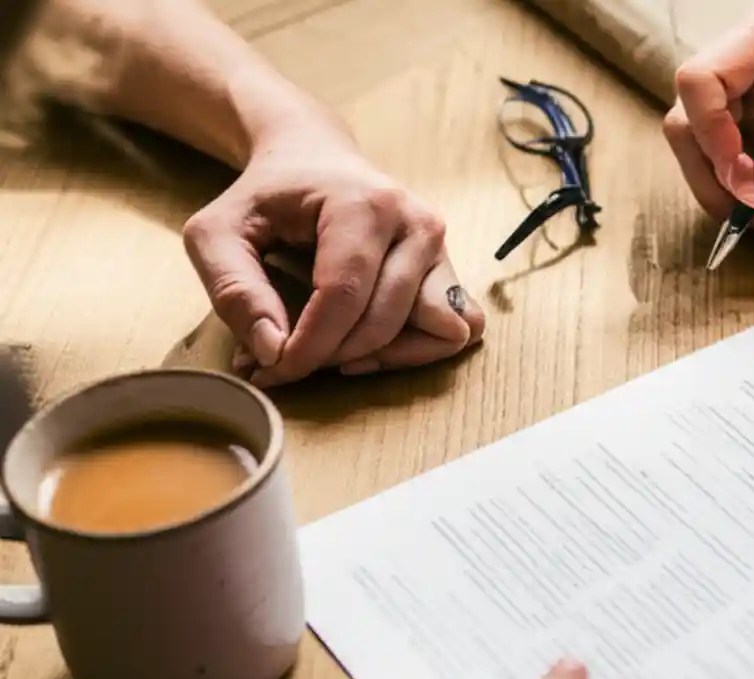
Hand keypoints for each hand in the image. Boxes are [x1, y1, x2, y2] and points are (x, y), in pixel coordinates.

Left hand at [183, 126, 484, 387]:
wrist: (314, 156)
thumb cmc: (266, 194)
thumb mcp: (217, 231)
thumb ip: (234, 290)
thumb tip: (273, 352)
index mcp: (365, 204)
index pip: (344, 296)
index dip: (308, 346)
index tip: (271, 370)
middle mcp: (417, 223)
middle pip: (387, 321)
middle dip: (334, 355)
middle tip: (289, 360)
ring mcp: (440, 247)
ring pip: (440, 330)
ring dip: (386, 357)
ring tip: (336, 355)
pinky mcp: (448, 268)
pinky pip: (460, 327)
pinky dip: (421, 349)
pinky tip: (374, 347)